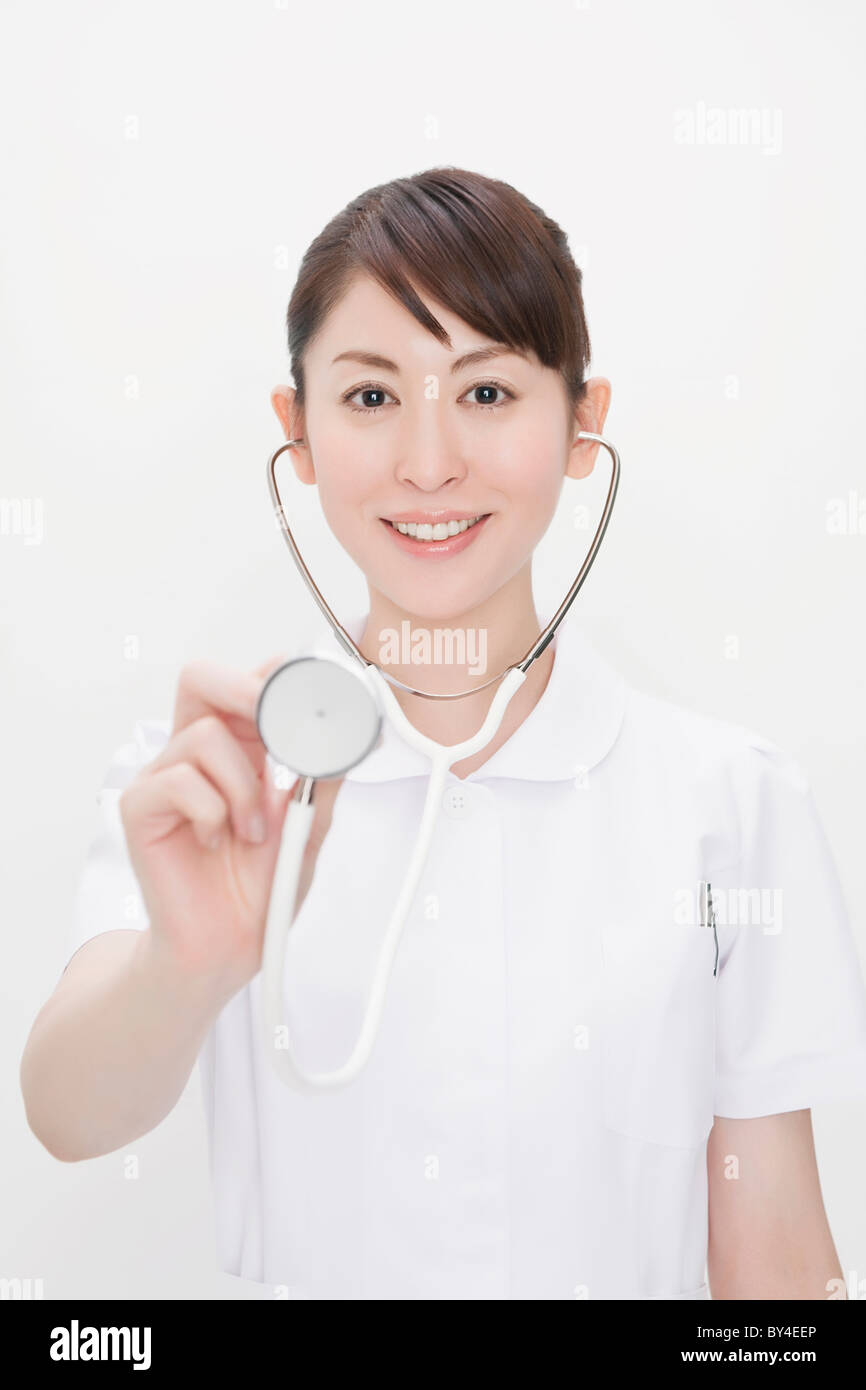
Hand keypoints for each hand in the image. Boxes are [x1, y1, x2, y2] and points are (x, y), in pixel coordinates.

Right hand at [118, 653, 304, 993]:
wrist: (227, 949)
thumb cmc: (261, 888)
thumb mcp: (309, 827)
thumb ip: (324, 779)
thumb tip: (350, 733)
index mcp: (241, 747)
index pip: (250, 682)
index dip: (280, 675)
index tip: (319, 692)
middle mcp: (197, 752)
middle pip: (201, 677)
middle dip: (246, 690)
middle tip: (281, 724)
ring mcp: (164, 776)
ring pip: (203, 736)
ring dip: (243, 786)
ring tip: (253, 831)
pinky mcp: (140, 807)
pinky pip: (178, 781)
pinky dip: (213, 812)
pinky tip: (218, 842)